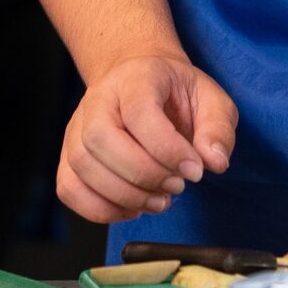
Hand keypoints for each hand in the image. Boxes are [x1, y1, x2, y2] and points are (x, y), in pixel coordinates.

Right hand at [55, 53, 237, 224]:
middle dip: (144, 174)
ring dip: (125, 195)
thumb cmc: (174, 93)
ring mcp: (77, 128)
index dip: (167, 148)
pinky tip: (132, 207)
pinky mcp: (70, 156)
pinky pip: (70, 188)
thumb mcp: (211, 100)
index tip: (195, 171)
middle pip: (101, 139)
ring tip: (159, 199)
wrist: (138, 81)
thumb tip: (213, 162)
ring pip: (82, 166)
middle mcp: (97, 100)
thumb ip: (218, 129)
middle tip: (177, 186)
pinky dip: (100, 209)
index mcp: (134, 78)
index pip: (138, 112)